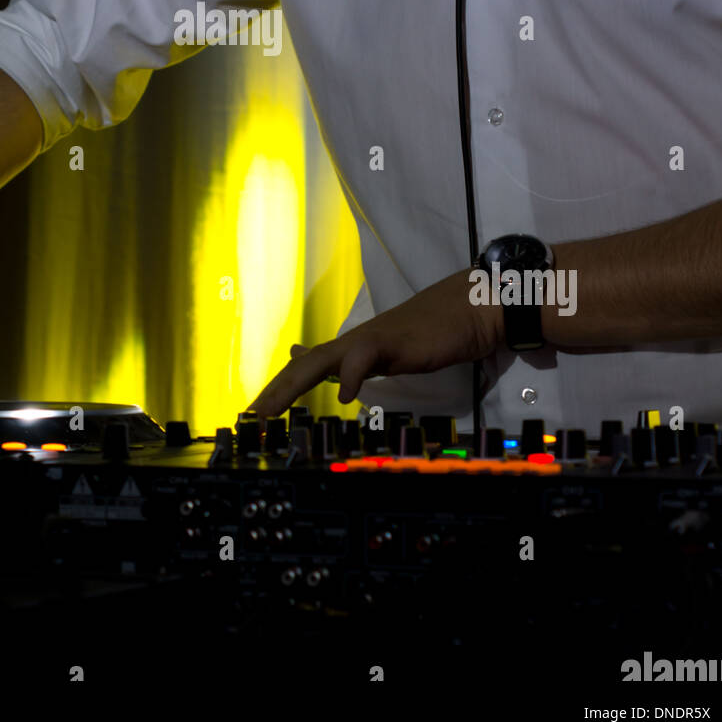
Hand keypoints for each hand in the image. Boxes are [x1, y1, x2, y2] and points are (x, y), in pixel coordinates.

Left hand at [246, 268, 495, 417]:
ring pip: (322, 359)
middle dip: (275, 391)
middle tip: (250, 416)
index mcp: (354, 348)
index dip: (281, 386)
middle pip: (305, 365)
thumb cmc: (437, 329)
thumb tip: (337, 367)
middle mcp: (355, 341)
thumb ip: (361, 360)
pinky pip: (365, 357)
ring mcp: (372, 339)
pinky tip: (347, 395)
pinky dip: (352, 374)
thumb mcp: (393, 350)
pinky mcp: (394, 341)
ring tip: (272, 409)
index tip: (256, 407)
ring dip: (293, 383)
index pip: (308, 366)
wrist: (472, 306)